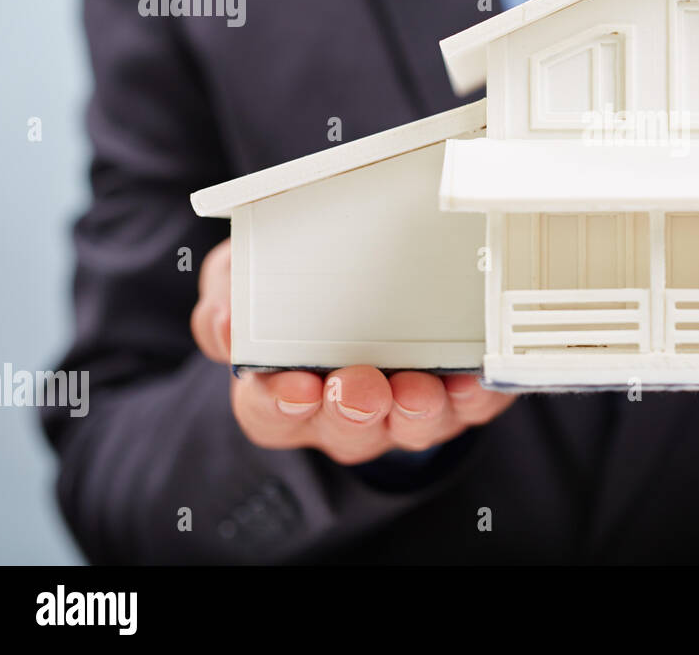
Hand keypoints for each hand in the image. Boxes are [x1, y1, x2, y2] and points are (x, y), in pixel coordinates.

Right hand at [190, 238, 513, 463]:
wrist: (369, 269)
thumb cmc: (299, 284)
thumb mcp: (248, 275)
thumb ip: (228, 291)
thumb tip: (225, 320)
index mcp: (286, 389)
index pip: (272, 412)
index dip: (280, 406)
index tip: (295, 388)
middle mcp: (348, 410)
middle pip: (347, 429)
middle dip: (355, 410)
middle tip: (360, 388)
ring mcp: (405, 407)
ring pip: (412, 425)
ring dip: (416, 410)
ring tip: (418, 388)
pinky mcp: (459, 393)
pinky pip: (471, 404)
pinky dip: (474, 394)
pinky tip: (471, 376)